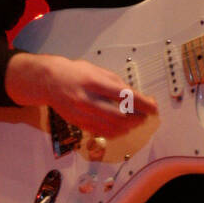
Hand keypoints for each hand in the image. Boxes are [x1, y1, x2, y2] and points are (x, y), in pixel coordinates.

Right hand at [4, 53, 157, 137]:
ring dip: (128, 127)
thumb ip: (116, 83)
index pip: (124, 95)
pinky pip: (100, 132)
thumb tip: (136, 96)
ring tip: (137, 122)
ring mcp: (81, 113)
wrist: (50, 81)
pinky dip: (115, 132)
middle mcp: (87, 99)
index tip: (153, 107)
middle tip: (146, 115)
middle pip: (119, 116)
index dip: (142, 103)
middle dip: (137, 118)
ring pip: (111, 128)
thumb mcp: (97, 70)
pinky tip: (123, 129)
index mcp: (94, 82)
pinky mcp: (78, 123)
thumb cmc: (75, 73)